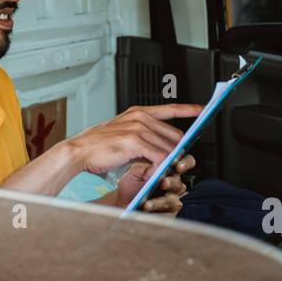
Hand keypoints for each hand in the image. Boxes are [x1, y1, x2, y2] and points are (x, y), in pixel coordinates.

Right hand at [60, 103, 203, 177]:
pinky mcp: (135, 142)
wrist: (79, 151)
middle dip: (177, 151)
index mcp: (138, 113)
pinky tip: (154, 172)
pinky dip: (160, 167)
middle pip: (174, 135)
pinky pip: (158, 156)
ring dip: (168, 163)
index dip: (189, 109)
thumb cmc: (98, 146)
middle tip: (173, 164)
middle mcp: (140, 117)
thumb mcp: (124, 135)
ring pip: (168, 148)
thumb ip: (144, 138)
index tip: (202, 109)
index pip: (170, 108)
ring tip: (162, 172)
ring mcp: (138, 128)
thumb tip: (161, 150)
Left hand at [114, 154, 195, 214]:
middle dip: (171, 183)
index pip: (185, 163)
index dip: (186, 163)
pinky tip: (146, 210)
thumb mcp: (134, 173)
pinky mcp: (169, 215)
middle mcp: (175, 185)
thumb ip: (145, 168)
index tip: (177, 165)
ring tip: (147, 203)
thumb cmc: (131, 186)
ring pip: (171, 201)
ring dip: (159, 202)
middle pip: (179, 184)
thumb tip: (156, 166)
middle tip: (164, 182)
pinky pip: (166, 215)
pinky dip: (155, 213)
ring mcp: (173, 200)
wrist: (122, 203)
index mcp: (170, 170)